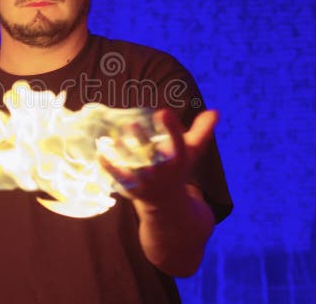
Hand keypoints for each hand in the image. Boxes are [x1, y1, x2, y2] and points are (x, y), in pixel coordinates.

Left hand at [99, 108, 217, 205]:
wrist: (168, 204)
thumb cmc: (178, 168)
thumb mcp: (193, 151)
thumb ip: (203, 131)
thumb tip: (215, 112)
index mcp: (179, 159)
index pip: (178, 143)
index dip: (171, 128)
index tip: (162, 112)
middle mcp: (164, 171)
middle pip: (153, 156)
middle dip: (142, 141)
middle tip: (131, 123)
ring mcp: (148, 181)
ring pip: (134, 167)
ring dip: (122, 153)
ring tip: (111, 138)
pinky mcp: (133, 189)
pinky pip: (119, 177)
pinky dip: (109, 167)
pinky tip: (100, 153)